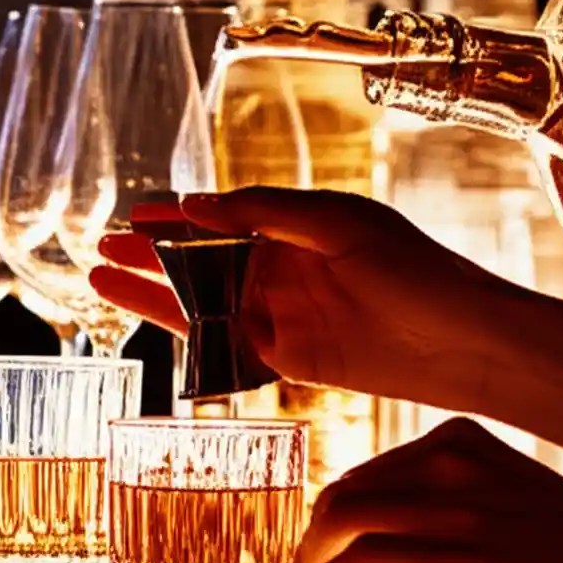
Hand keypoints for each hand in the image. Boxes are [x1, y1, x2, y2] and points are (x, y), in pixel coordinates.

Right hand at [91, 187, 509, 407]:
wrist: (462, 340)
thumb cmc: (414, 269)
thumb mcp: (337, 223)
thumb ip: (266, 212)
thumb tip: (197, 203)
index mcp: (294, 228)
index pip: (219, 218)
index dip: (174, 217)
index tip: (132, 214)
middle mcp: (280, 270)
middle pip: (199, 261)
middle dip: (150, 255)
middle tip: (100, 247)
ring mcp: (281, 315)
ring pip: (202, 304)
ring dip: (153, 294)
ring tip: (101, 280)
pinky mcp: (287, 359)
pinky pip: (226, 346)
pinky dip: (188, 338)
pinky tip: (152, 324)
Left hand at [283, 418, 562, 562]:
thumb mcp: (508, 496)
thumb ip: (456, 502)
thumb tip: (402, 548)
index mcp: (455, 440)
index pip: (369, 472)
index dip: (335, 510)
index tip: (322, 542)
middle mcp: (440, 461)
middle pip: (344, 490)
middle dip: (312, 533)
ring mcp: (441, 505)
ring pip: (340, 518)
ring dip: (310, 557)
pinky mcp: (443, 553)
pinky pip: (359, 560)